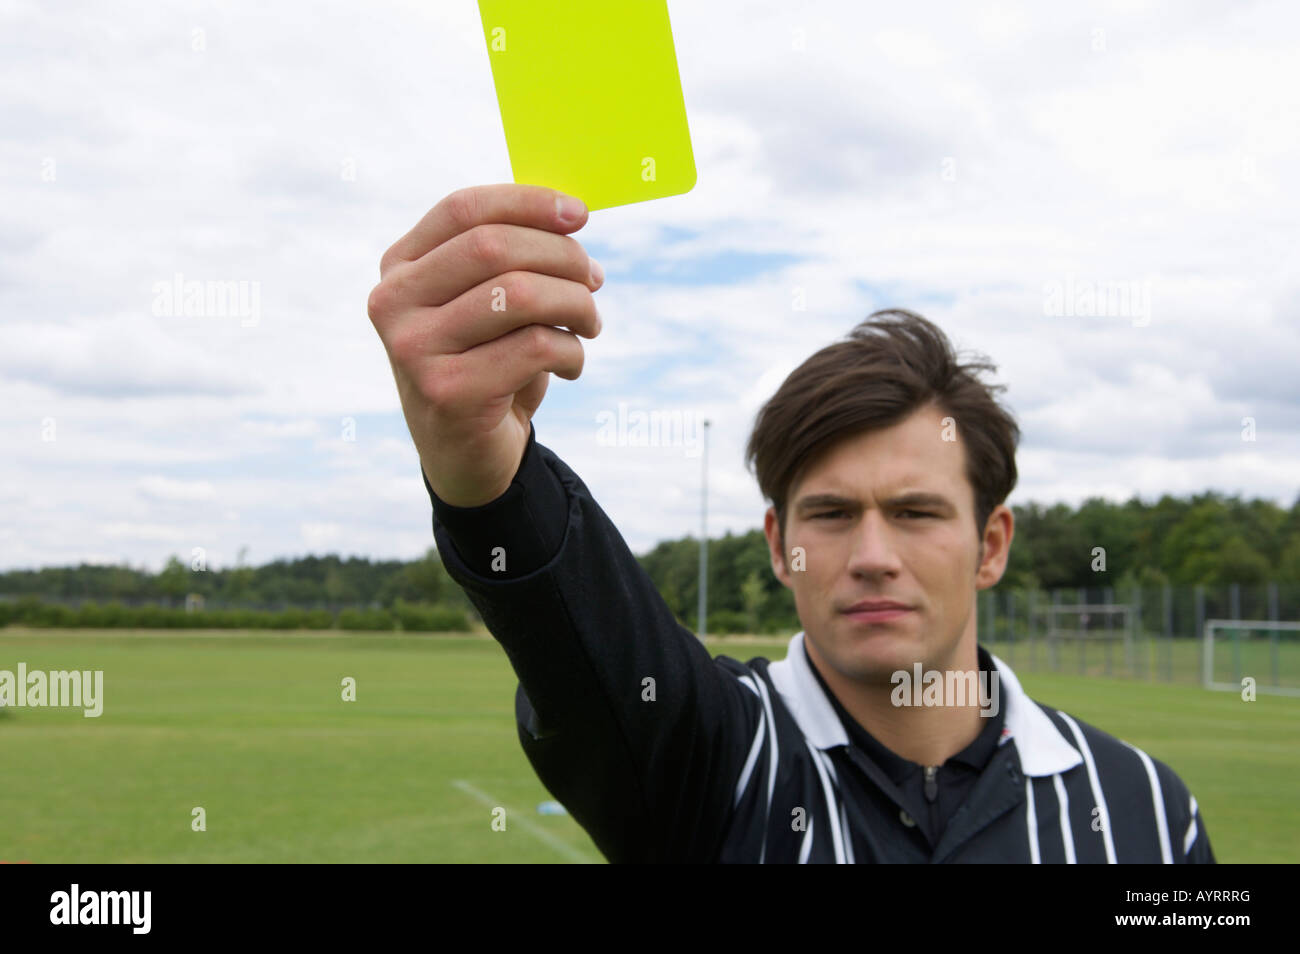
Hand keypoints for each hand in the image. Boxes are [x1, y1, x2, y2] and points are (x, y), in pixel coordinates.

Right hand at [368, 184, 603, 506]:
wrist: (467, 453)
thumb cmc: (487, 362)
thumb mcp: (488, 302)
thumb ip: (510, 256)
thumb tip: (571, 214)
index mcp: (400, 268)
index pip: (463, 210)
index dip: (527, 202)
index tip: (580, 214)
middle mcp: (393, 304)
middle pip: (494, 247)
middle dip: (562, 256)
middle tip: (593, 281)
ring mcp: (414, 350)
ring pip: (520, 295)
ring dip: (576, 304)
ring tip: (589, 323)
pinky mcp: (447, 393)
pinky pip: (535, 348)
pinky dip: (571, 351)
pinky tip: (571, 364)